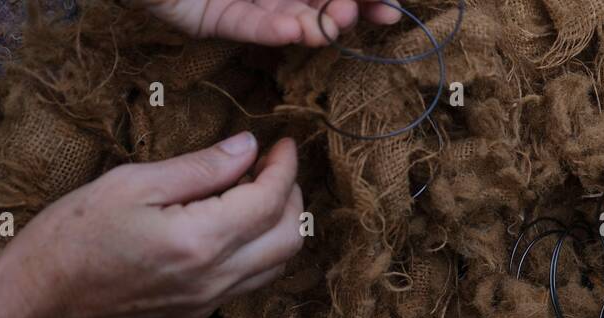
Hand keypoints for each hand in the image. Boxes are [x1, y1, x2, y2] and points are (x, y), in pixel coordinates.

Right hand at [6, 132, 304, 317]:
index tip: (284, 143)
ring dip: (280, 227)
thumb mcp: (132, 184)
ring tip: (257, 192)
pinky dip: (260, 250)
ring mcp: (211, 302)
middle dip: (292, 197)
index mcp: (200, 242)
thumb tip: (247, 147)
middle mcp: (216, 278)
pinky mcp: (200, 313)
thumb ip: (199, 168)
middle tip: (274, 167)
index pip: (269, 201)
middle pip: (289, 238)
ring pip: (277, 265)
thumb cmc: (73, 236)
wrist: (43, 302)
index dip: (284, 168)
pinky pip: (251, 281)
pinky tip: (234, 225)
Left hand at [134, 0, 402, 45]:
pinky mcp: (212, 20)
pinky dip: (271, 29)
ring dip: (314, 24)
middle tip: (356, 13)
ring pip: (288, 19)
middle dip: (344, 10)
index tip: (391, 6)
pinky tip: (293, 29)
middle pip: (319, 1)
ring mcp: (244, 1)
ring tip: (330, 25)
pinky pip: (247, 26)